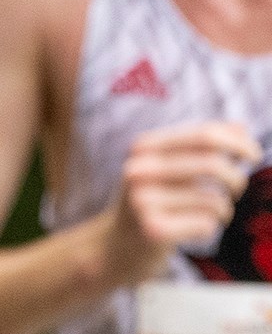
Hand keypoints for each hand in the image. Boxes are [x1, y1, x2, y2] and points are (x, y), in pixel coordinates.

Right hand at [106, 121, 260, 282]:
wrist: (117, 244)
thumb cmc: (154, 201)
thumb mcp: (171, 167)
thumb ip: (202, 146)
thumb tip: (241, 128)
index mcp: (144, 147)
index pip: (202, 135)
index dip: (237, 143)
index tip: (255, 155)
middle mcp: (138, 169)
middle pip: (212, 164)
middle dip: (237, 179)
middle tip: (237, 190)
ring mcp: (143, 200)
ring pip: (214, 199)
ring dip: (222, 210)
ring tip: (208, 215)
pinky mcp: (153, 229)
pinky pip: (207, 224)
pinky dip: (210, 227)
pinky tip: (191, 230)